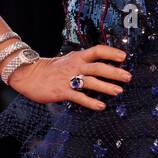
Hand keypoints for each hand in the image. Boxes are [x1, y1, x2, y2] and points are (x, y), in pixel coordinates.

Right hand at [7, 44, 131, 108]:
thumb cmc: (52, 69)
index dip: (111, 52)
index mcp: (78, 57)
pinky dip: (91, 102)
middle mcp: (75, 66)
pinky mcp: (62, 91)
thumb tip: (103, 66)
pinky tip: (101, 106)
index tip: (124, 56)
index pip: (97, 50)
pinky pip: (79, 97)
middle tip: (128, 77)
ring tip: (119, 91)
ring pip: (91, 82)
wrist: (29, 75)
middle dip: (114, 72)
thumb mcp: (69, 60)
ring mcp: (68, 79)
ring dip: (106, 86)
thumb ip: (84, 62)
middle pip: (98, 67)